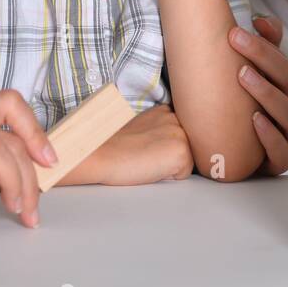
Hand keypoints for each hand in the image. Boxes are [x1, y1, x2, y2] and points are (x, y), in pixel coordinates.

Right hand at [59, 105, 193, 185]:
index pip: (180, 137)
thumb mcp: (142, 129)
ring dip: (169, 166)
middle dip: (169, 156)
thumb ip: (161, 130)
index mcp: (166, 110)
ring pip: (186, 161)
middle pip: (186, 149)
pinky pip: (183, 174)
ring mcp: (182, 134)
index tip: (144, 147)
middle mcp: (177, 118)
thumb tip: (169, 145)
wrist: (101, 153)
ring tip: (146, 160)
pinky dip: (168, 176)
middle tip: (144, 154)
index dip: (163, 148)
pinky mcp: (182, 152)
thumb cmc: (116, 147)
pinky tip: (149, 167)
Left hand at [228, 15, 287, 175]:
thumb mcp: (251, 76)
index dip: (264, 45)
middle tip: (236, 40)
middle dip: (265, 59)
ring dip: (268, 94)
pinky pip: (283, 154)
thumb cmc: (244, 109)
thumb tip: (262, 20)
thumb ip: (262, 48)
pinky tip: (254, 121)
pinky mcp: (280, 162)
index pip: (285, 64)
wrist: (232, 153)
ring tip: (243, 76)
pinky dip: (271, 138)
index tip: (235, 31)